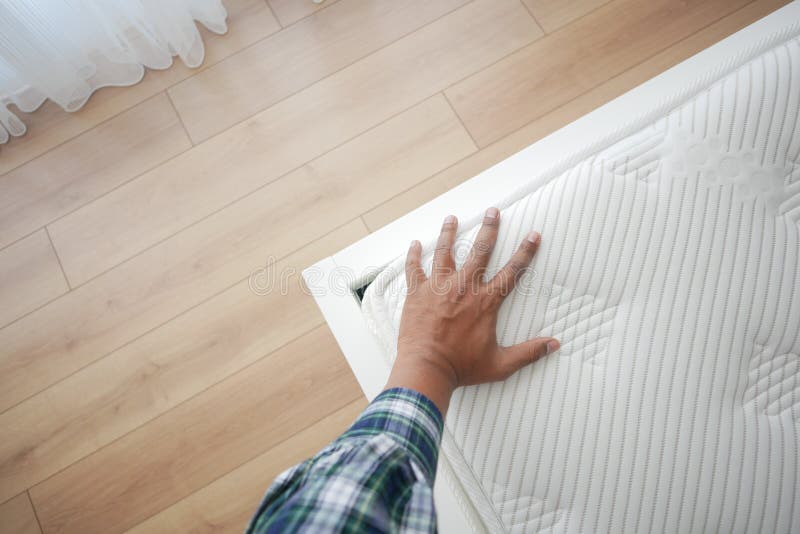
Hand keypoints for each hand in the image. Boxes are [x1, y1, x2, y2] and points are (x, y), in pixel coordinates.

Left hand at [384, 207, 559, 414]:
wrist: (427, 368)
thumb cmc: (462, 367)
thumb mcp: (500, 364)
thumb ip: (528, 353)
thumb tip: (554, 345)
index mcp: (486, 302)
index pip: (512, 272)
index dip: (525, 252)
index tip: (533, 235)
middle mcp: (464, 288)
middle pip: (479, 251)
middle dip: (488, 229)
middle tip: (492, 211)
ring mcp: (438, 287)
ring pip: (445, 252)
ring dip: (449, 233)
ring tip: (451, 217)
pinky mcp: (417, 293)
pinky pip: (414, 268)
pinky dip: (414, 255)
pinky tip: (415, 243)